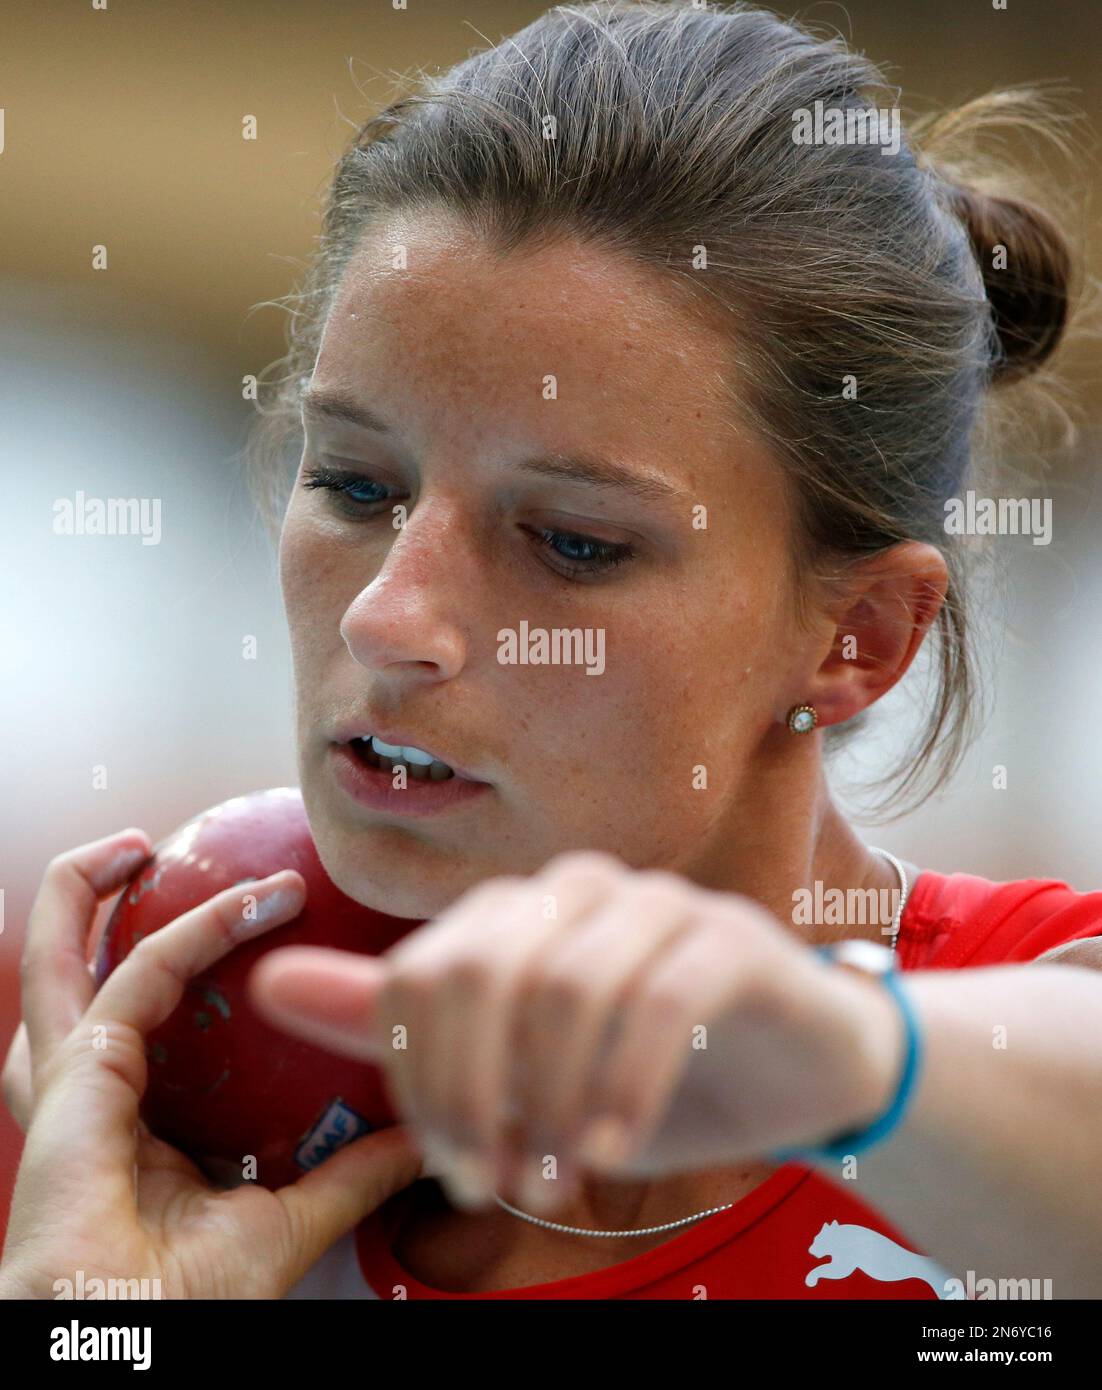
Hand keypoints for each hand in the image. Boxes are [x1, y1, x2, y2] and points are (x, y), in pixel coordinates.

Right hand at [0, 829, 424, 1299]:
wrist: (139, 1341)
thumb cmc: (191, 1304)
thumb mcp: (288, 1219)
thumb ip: (350, 1175)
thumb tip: (420, 1137)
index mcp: (120, 1121)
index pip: (124, 1022)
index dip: (157, 966)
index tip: (228, 922)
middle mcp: (83, 1092)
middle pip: (60, 977)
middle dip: (85, 907)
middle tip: (144, 851)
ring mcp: (69, 1081)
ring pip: (57, 961)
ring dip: (88, 894)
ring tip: (139, 843)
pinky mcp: (81, 1075)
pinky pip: (141, 978)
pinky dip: (196, 931)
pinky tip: (252, 902)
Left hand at [248, 852, 903, 1215]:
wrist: (792, 1074)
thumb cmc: (645, 1072)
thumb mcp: (512, 1068)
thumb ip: (396, 1026)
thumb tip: (263, 984)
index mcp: (518, 911)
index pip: (422, 973)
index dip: (420, 1078)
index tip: (452, 1166)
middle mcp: (580, 889)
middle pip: (483, 968)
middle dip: (475, 1090)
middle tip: (494, 1180)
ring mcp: (657, 904)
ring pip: (566, 984)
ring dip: (551, 1099)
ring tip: (559, 1177)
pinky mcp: (728, 937)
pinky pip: (658, 1000)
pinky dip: (624, 1084)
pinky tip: (614, 1147)